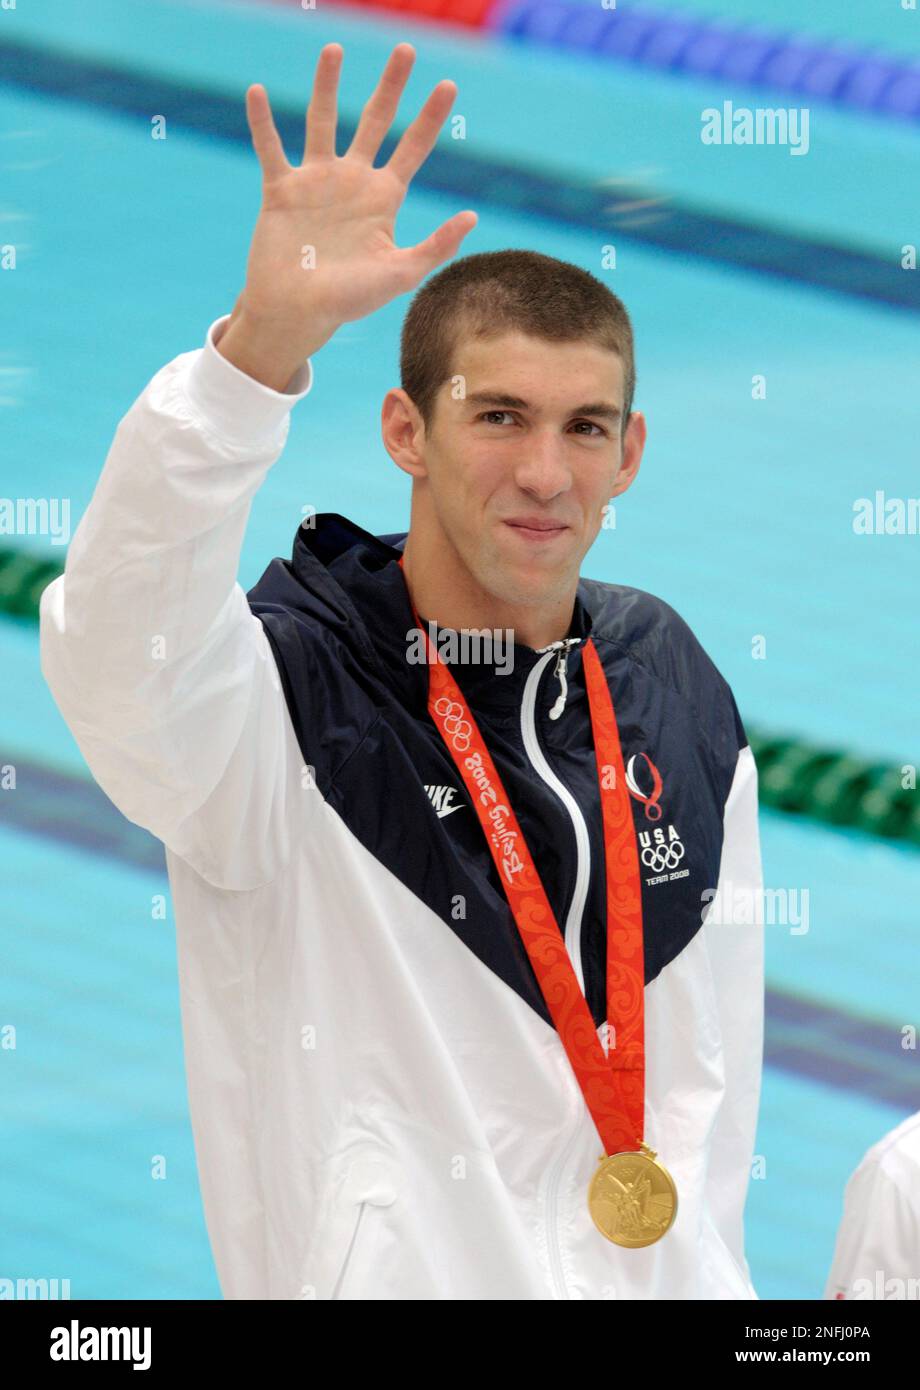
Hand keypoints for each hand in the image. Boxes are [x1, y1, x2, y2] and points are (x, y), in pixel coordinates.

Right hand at [222, 42, 477, 379]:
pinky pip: (270, 148)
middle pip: (375, 121)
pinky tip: (256, 92)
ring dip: (327, 86)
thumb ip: (435, 246)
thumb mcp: (400, 274)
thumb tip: (472, 215)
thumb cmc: (349, 300)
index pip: (413, 148)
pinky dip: (261, 122)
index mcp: (383, 199)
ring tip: (334, 50)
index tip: (448, 84)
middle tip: (405, 48)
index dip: (430, 118)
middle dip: (391, 86)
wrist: (298, 313)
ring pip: (323, 121)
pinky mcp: (281, 189)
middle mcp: (352, 182)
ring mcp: (316, 181)